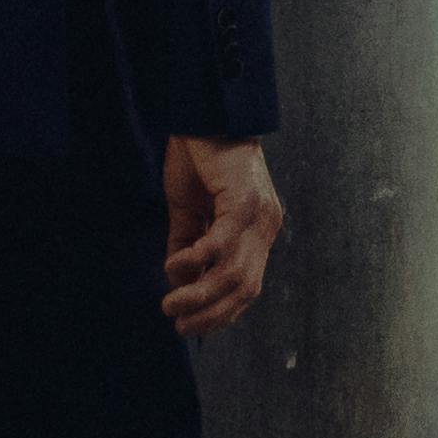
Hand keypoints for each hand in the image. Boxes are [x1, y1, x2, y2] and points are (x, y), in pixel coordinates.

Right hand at [159, 136, 283, 335]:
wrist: (204, 111)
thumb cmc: (198, 157)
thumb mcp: (189, 210)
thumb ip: (187, 243)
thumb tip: (179, 281)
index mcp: (258, 231)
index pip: (248, 287)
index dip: (222, 312)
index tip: (193, 326)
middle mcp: (267, 227)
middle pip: (245, 289)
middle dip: (211, 314)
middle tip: (178, 323)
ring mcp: (260, 215)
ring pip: (235, 274)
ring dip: (200, 295)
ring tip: (171, 304)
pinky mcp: (245, 199)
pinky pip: (222, 243)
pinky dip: (197, 260)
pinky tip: (175, 265)